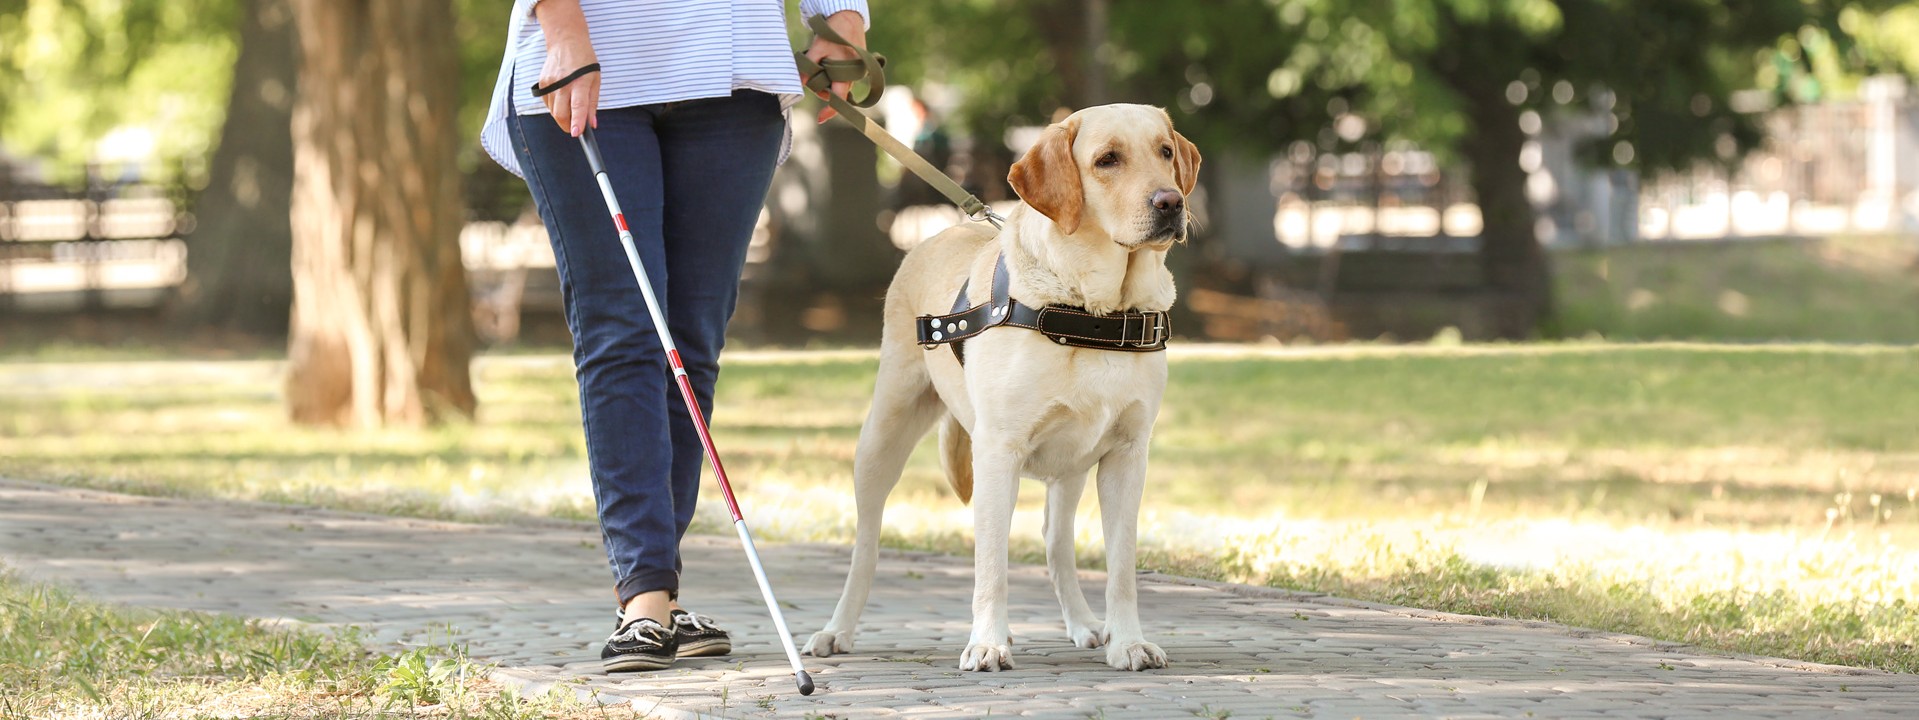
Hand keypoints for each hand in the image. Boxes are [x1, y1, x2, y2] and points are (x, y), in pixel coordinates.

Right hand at [534, 0, 598, 135]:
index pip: (578, 105)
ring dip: (562, 116)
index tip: (576, 133)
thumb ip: (592, 103)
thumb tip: (591, 124)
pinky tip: (561, 99)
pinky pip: (547, 103)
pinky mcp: (542, 82)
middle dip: (568, 125)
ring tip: (570, 109)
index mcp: (580, 81)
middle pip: (561, 113)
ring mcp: (550, 82)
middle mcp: (563, 82)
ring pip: (553, 111)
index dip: (577, 121)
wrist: (566, 42)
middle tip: (575, 128)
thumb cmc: (585, 63)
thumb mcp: (595, 81)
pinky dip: (555, 107)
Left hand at [800, 10, 867, 123]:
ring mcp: (853, 73)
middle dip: (821, 87)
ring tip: (821, 61)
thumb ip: (809, 65)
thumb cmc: (834, 32)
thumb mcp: (818, 47)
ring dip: (826, 79)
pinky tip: (827, 61)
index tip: (820, 119)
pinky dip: (830, 72)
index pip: (839, 98)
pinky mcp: (852, 68)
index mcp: (847, 74)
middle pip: (834, 92)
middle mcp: (853, 76)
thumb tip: (801, 82)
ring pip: (836, 84)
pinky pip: (839, 76)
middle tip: (811, 72)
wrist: (848, 19)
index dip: (830, 110)